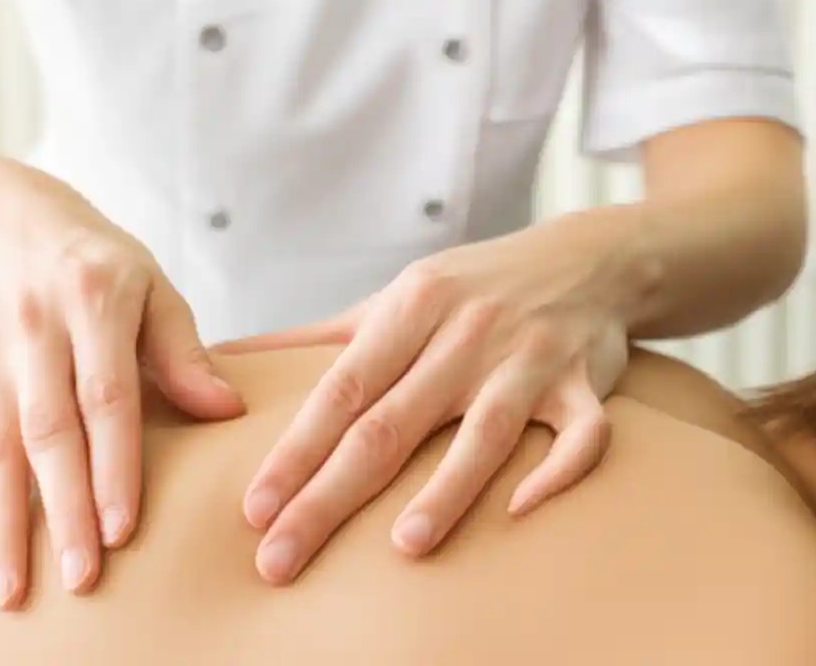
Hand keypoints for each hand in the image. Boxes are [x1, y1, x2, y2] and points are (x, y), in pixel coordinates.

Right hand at [0, 174, 245, 607]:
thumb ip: (185, 349)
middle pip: (47, 431)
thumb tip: (227, 410)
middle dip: (61, 510)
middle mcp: (34, 331)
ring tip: (15, 590)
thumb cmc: (99, 261)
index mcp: (93, 301)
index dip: (113, 464)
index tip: (123, 528)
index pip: (105, 395)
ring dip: (4, 524)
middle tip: (80, 578)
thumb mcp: (152, 285)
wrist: (3, 224)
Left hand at [219, 224, 630, 584]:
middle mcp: (466, 333)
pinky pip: (581, 433)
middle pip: (390, 423)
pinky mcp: (586, 383)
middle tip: (283, 557)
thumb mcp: (395, 297)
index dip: (294, 452)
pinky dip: (558, 470)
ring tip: (403, 546)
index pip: (340, 391)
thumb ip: (318, 336)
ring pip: (484, 431)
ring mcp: (529, 359)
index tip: (255, 509)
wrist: (587, 258)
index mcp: (411, 308)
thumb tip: (228, 356)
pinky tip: (521, 510)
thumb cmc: (472, 288)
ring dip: (445, 490)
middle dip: (330, 495)